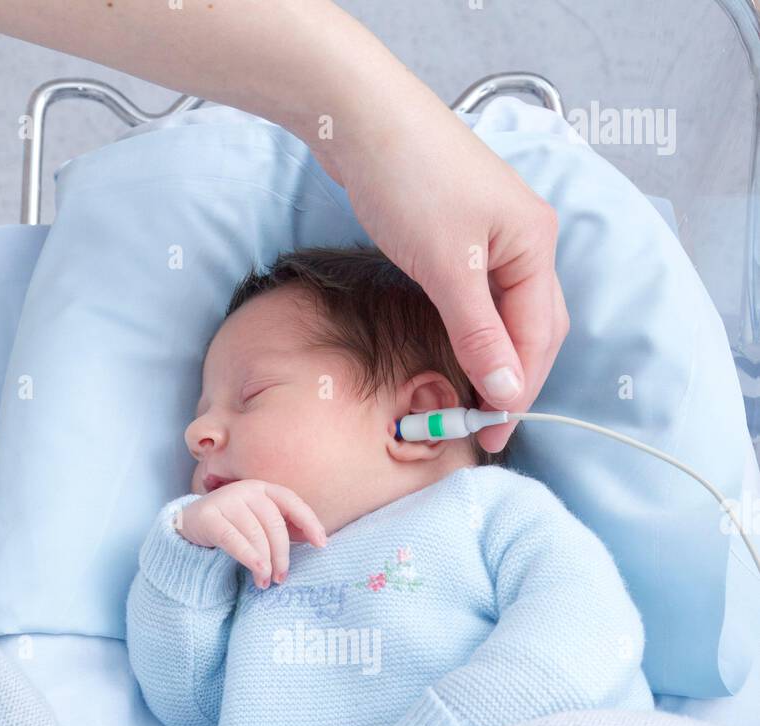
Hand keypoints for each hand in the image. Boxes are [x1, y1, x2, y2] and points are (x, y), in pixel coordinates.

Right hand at [176, 480, 326, 586]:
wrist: (189, 524)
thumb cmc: (233, 526)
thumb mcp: (260, 523)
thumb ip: (284, 528)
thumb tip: (315, 539)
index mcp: (264, 489)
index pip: (292, 503)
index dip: (309, 522)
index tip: (321, 544)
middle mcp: (247, 490)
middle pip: (274, 524)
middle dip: (282, 554)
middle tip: (282, 577)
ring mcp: (226, 500)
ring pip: (256, 534)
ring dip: (265, 562)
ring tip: (265, 581)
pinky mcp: (209, 516)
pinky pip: (234, 540)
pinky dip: (249, 557)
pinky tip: (258, 571)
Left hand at [320, 86, 568, 452]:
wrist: (360, 117)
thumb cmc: (410, 179)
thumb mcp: (449, 268)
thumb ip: (480, 334)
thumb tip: (507, 393)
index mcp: (536, 245)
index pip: (538, 339)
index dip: (517, 393)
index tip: (489, 435)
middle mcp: (526, 242)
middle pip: (533, 331)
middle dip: (513, 383)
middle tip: (483, 431)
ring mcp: (495, 237)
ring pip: (508, 317)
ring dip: (494, 362)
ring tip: (472, 404)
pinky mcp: (462, 236)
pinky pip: (481, 301)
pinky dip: (475, 335)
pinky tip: (459, 357)